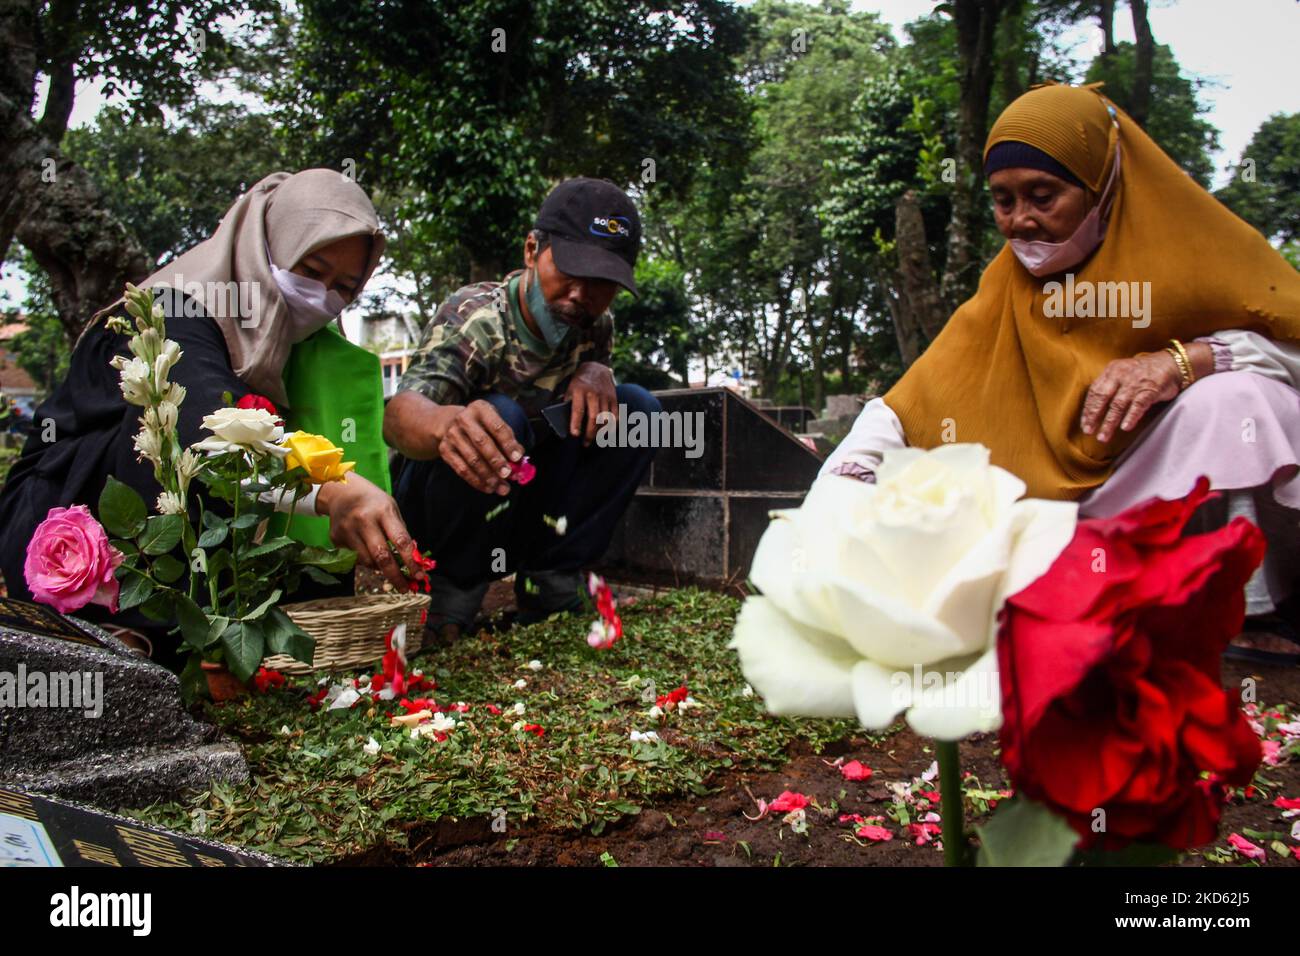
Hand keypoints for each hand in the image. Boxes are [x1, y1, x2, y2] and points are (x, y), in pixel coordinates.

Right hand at [315, 473, 424, 590]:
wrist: (341, 492)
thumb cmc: (373, 502)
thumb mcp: (391, 509)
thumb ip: (400, 534)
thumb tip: (412, 562)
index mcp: (383, 511)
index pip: (401, 541)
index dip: (411, 562)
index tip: (419, 576)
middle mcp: (364, 521)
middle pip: (382, 557)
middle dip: (395, 576)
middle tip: (405, 589)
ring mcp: (347, 530)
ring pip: (368, 562)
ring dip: (379, 567)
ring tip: (384, 561)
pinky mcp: (336, 539)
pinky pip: (355, 559)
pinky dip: (365, 560)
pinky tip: (365, 547)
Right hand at [436, 399, 524, 494]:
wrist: (448, 422)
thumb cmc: (480, 425)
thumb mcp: (494, 423)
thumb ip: (508, 439)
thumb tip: (519, 459)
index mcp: (480, 409)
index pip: (497, 427)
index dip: (508, 443)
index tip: (517, 458)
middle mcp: (463, 419)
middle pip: (482, 443)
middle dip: (496, 461)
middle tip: (508, 475)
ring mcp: (452, 435)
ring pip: (472, 459)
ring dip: (488, 476)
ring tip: (501, 488)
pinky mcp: (445, 450)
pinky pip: (461, 469)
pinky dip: (476, 481)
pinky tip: (488, 488)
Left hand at [565, 362, 616, 445]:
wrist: (596, 368)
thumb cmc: (579, 383)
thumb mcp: (570, 389)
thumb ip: (569, 403)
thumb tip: (566, 423)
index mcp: (579, 390)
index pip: (578, 410)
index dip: (576, 423)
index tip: (575, 435)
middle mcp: (593, 393)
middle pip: (594, 418)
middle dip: (589, 433)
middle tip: (585, 443)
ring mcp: (605, 396)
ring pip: (605, 419)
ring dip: (600, 432)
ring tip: (594, 440)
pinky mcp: (614, 398)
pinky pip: (615, 416)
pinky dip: (612, 427)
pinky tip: (606, 433)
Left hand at [1080, 351, 1180, 442]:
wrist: (1172, 363)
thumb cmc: (1143, 372)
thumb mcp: (1121, 373)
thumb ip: (1108, 386)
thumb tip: (1093, 409)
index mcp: (1111, 371)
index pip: (1094, 391)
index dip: (1088, 409)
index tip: (1084, 424)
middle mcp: (1121, 375)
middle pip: (1102, 398)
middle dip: (1093, 416)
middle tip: (1088, 432)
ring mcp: (1135, 382)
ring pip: (1118, 404)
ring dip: (1109, 422)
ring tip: (1103, 436)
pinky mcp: (1150, 389)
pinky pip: (1138, 405)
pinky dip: (1131, 417)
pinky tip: (1125, 428)